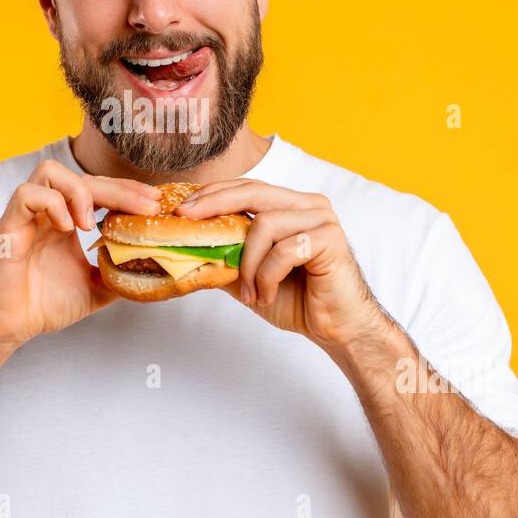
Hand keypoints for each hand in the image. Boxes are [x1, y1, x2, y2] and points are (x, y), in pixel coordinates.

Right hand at [0, 159, 161, 349]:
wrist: (5, 327)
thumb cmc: (41, 305)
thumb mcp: (94, 289)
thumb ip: (118, 274)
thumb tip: (152, 269)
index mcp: (66, 221)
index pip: (99, 189)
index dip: (127, 190)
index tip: (154, 202)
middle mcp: (47, 212)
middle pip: (83, 177)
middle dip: (119, 188)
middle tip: (145, 207)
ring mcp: (26, 216)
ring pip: (50, 172)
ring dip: (79, 191)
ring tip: (90, 222)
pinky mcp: (8, 227)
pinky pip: (26, 195)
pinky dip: (50, 205)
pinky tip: (66, 228)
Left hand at [174, 179, 386, 350]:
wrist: (337, 329)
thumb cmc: (298, 301)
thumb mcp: (248, 277)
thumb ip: (223, 258)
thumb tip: (183, 250)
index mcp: (291, 206)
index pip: (247, 188)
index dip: (212, 194)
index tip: (181, 208)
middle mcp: (309, 205)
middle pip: (254, 192)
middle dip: (214, 204)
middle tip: (186, 220)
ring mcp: (322, 219)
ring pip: (265, 224)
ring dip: (248, 263)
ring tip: (248, 292)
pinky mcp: (330, 239)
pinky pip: (284, 250)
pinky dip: (267, 276)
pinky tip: (267, 295)